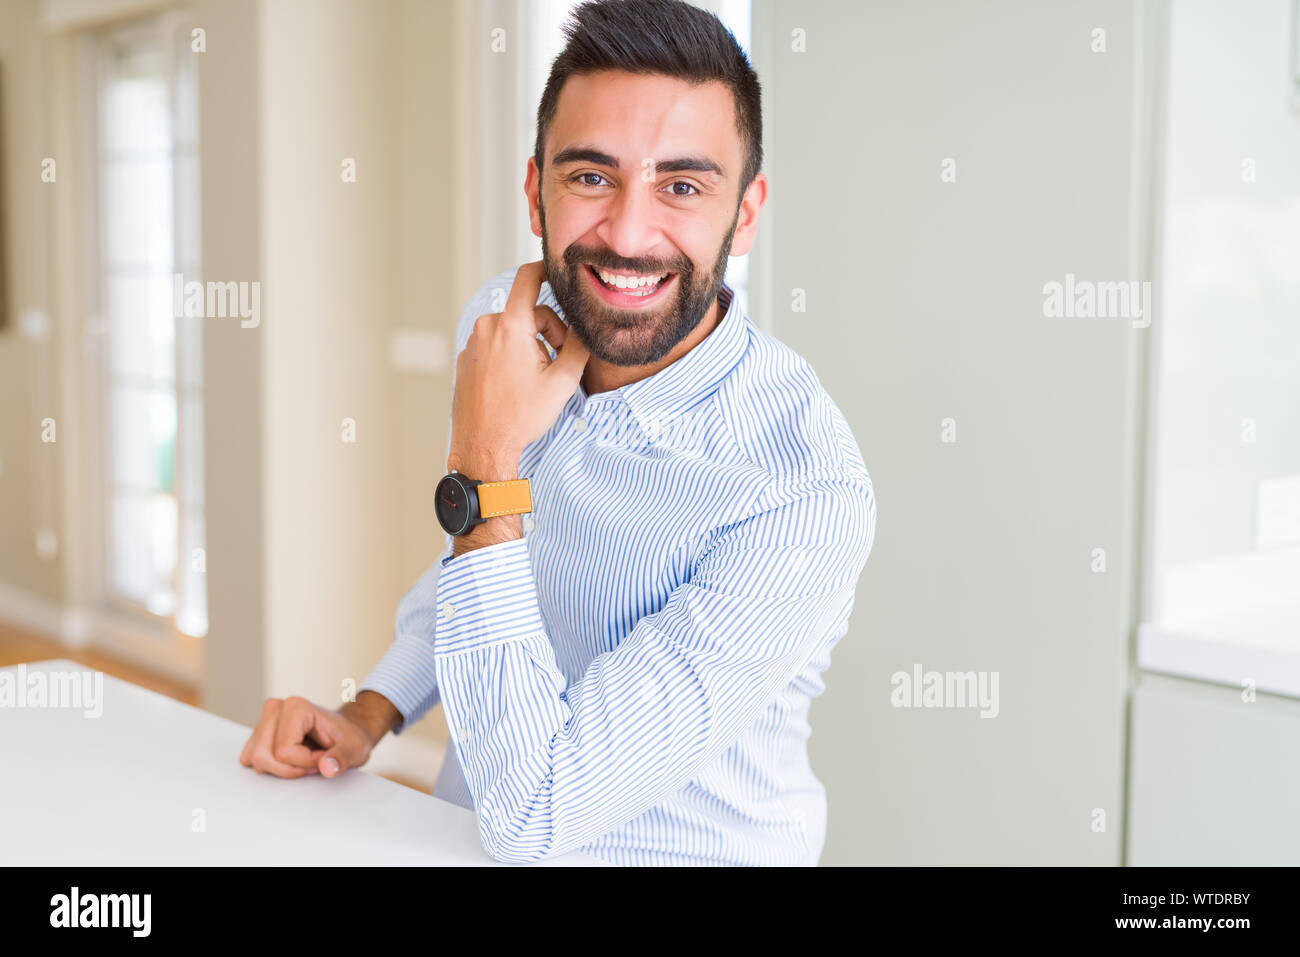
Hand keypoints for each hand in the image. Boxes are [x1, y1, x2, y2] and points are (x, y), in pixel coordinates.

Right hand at [238, 694, 385, 778]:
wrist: (347, 733)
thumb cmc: (348, 738)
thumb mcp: (354, 749)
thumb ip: (342, 758)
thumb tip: (328, 768)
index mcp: (296, 707)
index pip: (284, 752)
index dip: (305, 762)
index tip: (323, 756)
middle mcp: (275, 709)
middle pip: (262, 757)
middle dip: (289, 768)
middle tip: (312, 761)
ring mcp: (264, 721)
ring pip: (256, 760)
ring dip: (280, 769)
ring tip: (303, 759)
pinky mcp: (258, 734)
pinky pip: (252, 760)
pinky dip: (271, 767)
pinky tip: (291, 759)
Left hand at [447, 261, 589, 478]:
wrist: (484, 446)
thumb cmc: (520, 417)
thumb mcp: (562, 382)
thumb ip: (579, 346)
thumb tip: (587, 326)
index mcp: (510, 327)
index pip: (528, 278)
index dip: (545, 269)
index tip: (556, 272)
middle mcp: (486, 329)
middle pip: (526, 313)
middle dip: (547, 330)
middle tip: (556, 360)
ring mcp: (472, 345)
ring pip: (510, 330)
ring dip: (527, 345)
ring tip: (534, 377)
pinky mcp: (465, 360)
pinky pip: (494, 346)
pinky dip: (509, 357)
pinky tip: (515, 384)